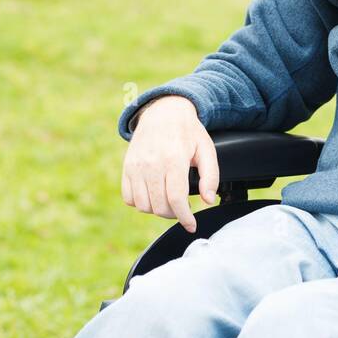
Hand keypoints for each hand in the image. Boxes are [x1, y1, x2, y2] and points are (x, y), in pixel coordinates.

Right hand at [122, 96, 218, 232]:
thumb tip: (208, 200)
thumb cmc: (188, 132)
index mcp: (174, 159)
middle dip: (173, 214)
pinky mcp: (127, 167)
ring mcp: (136, 166)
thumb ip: (211, 176)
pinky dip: (140, 203)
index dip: (184, 217)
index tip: (191, 225)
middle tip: (181, 208)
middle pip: (159, 206)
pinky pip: (128, 198)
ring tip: (167, 202)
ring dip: (156, 210)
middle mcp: (152, 164)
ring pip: (143, 205)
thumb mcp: (207, 150)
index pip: (176, 199)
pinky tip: (152, 195)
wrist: (163, 112)